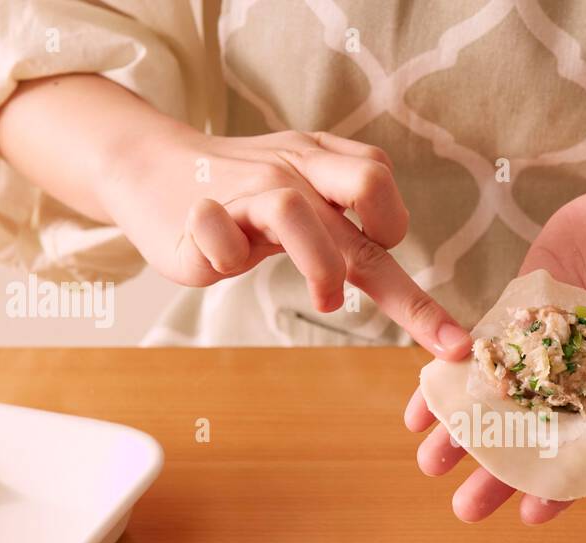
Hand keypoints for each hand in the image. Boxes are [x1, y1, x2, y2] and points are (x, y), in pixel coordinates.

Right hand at [101, 126, 470, 356]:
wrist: (147, 163)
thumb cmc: (239, 191)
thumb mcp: (302, 195)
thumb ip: (350, 230)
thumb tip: (408, 294)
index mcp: (323, 162)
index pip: (381, 184)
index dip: (402, 230)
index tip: (411, 282)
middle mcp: (292, 169)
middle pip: (366, 191)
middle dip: (410, 288)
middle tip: (437, 338)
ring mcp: (245, 190)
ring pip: (294, 211)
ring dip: (320, 268)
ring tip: (325, 299)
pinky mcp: (199, 215)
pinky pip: (221, 237)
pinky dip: (226, 259)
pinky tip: (221, 262)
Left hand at [406, 177, 585, 522]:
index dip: (564, 486)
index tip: (531, 515)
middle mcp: (581, 381)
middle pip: (536, 439)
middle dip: (499, 474)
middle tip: (465, 508)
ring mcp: (546, 349)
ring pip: (500, 402)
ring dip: (465, 434)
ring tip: (429, 462)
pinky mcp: (518, 314)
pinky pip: (480, 353)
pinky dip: (450, 378)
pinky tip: (419, 403)